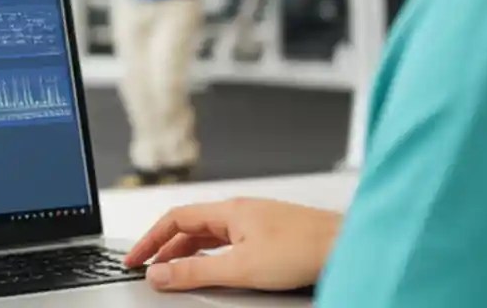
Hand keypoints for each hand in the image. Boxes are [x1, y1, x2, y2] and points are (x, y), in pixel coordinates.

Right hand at [124, 198, 341, 292]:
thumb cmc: (305, 249)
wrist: (350, 246)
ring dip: (189, 253)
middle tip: (151, 270)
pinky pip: (230, 242)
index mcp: (228, 211)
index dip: (151, 239)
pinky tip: (217, 268)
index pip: (175, 219)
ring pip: (212, 235)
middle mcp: (241, 212)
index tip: (136, 258)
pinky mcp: (272, 235)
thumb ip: (197, 273)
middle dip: (166, 249)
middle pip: (191, 227)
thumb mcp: (241, 268)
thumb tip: (161, 274)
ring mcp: (257, 222)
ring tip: (177, 273)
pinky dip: (212, 255)